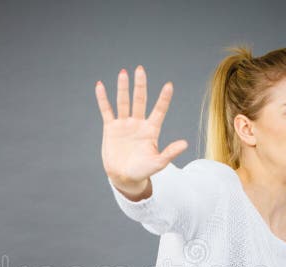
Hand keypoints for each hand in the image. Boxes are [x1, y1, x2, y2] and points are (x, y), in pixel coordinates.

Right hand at [95, 65, 187, 190]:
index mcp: (151, 130)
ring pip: (123, 102)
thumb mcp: (158, 163)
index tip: (169, 86)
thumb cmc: (143, 171)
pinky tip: (100, 85)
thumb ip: (170, 152)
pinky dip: (103, 98)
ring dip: (123, 88)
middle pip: (140, 101)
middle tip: (140, 70)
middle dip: (140, 86)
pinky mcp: (111, 128)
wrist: (124, 177)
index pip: (159, 111)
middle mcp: (138, 123)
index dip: (163, 99)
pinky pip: (106, 110)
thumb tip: (185, 144)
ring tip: (123, 73)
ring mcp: (124, 124)